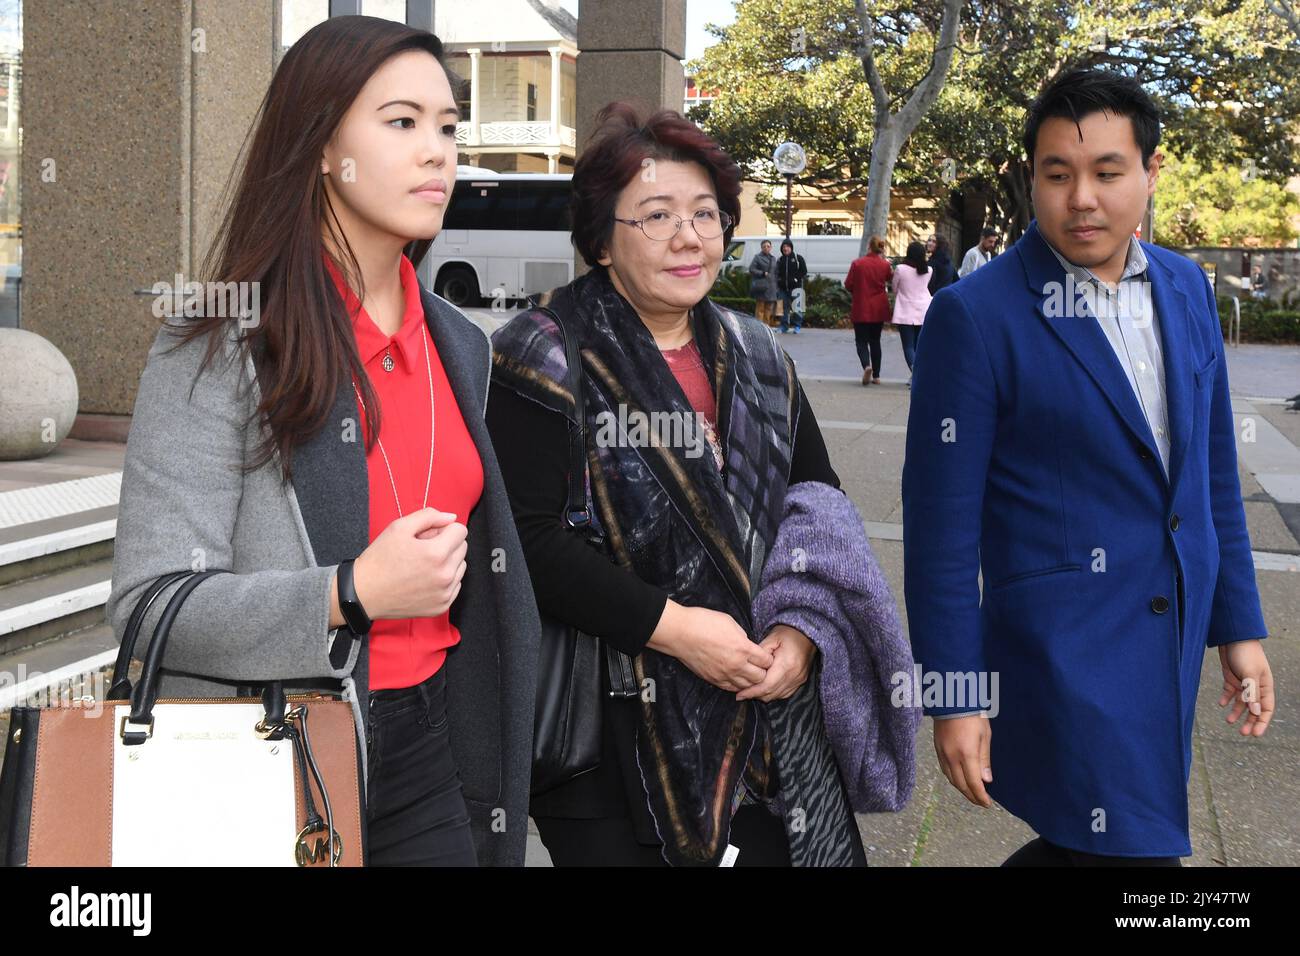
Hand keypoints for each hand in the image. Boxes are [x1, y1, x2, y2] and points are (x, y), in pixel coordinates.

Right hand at [353, 508, 467, 619]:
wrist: (364, 592)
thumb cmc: (380, 559)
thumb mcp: (399, 527)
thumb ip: (429, 516)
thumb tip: (451, 517)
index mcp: (436, 554)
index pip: (461, 531)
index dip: (443, 528)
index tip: (428, 535)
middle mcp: (445, 575)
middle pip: (462, 548)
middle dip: (446, 543)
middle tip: (422, 549)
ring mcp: (445, 593)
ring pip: (460, 566)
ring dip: (447, 561)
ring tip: (422, 565)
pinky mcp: (442, 606)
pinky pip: (455, 585)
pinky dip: (444, 579)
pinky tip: (424, 579)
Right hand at [646, 600, 773, 692]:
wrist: (680, 633)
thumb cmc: (703, 622)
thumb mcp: (730, 622)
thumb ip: (743, 637)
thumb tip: (748, 645)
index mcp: (743, 648)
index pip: (766, 661)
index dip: (768, 658)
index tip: (765, 655)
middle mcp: (736, 665)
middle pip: (760, 677)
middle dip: (763, 671)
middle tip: (759, 665)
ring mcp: (724, 675)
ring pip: (747, 687)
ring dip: (751, 680)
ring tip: (749, 672)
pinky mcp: (713, 680)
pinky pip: (732, 689)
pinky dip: (737, 685)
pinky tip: (736, 677)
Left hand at [735, 624, 816, 701]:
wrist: (808, 633)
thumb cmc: (789, 633)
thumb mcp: (771, 638)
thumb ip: (759, 653)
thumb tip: (748, 666)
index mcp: (786, 664)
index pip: (766, 685)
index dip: (752, 692)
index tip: (740, 694)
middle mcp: (794, 675)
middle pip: (771, 693)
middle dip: (755, 695)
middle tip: (741, 694)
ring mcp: (798, 679)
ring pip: (777, 696)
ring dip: (763, 695)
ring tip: (750, 692)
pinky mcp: (801, 681)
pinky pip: (785, 693)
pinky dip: (773, 694)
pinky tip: (764, 690)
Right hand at [934, 714, 992, 807]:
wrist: (951, 701)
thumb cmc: (972, 715)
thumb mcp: (984, 736)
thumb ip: (984, 759)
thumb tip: (986, 779)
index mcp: (967, 754)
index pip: (973, 783)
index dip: (980, 796)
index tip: (987, 803)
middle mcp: (952, 757)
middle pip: (961, 785)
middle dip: (971, 796)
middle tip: (981, 802)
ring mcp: (943, 754)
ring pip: (951, 779)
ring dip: (962, 789)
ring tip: (971, 794)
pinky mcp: (937, 749)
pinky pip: (944, 770)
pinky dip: (953, 779)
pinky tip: (959, 780)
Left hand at [1217, 640, 1273, 736]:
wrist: (1233, 637)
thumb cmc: (1246, 654)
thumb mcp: (1249, 674)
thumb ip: (1252, 693)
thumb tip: (1256, 712)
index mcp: (1265, 686)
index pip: (1266, 709)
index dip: (1262, 722)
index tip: (1255, 734)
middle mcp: (1255, 687)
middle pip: (1253, 709)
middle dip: (1249, 721)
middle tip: (1242, 733)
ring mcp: (1242, 683)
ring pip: (1240, 703)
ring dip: (1236, 712)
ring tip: (1228, 721)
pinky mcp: (1231, 678)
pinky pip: (1229, 692)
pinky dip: (1225, 698)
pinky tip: (1221, 704)